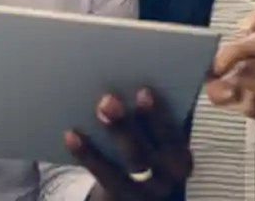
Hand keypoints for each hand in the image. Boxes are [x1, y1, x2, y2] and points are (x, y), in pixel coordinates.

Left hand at [64, 88, 191, 199]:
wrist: (141, 187)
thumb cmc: (150, 142)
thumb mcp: (162, 131)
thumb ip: (162, 108)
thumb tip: (147, 66)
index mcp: (183, 151)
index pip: (175, 133)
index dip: (160, 113)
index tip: (143, 90)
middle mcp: (170, 174)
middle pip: (151, 151)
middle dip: (129, 125)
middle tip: (108, 99)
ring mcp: (147, 190)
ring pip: (131, 165)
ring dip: (113, 135)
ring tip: (97, 109)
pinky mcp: (124, 195)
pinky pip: (106, 176)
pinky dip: (88, 154)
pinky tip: (71, 134)